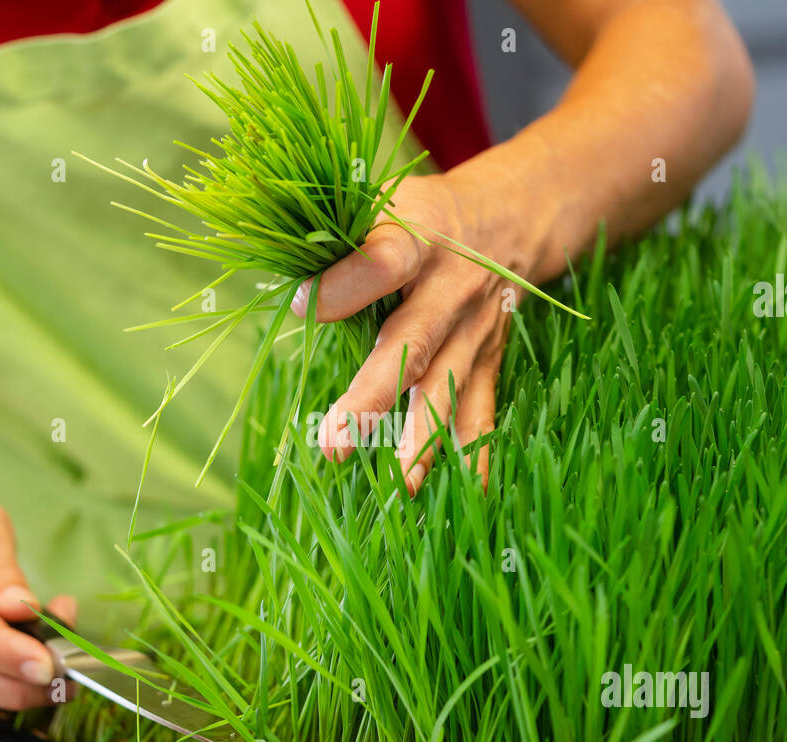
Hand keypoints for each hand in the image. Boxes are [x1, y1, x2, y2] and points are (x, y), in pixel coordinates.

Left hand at [292, 174, 514, 493]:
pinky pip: (482, 409)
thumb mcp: (383, 203)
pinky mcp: (489, 359)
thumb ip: (335, 241)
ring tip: (400, 484)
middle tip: (335, 441)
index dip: (344, 285)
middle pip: (412, 345)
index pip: (383, 261)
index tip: (300, 305)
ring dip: (422, 438)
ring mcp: (474, 329)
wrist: (508, 220)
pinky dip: (476, 453)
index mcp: (418, 238)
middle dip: (373, 396)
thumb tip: (278, 285)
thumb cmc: (422, 215)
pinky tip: (467, 493)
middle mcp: (451, 288)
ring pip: (446, 387)